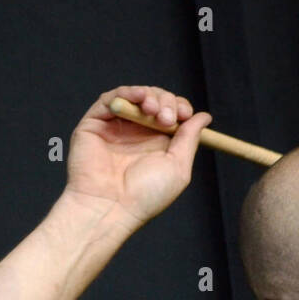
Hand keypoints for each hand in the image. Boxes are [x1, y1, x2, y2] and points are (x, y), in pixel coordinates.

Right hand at [62, 85, 212, 229]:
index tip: (185, 114)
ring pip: (135, 96)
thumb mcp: (178, 167)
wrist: (111, 207)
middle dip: (166, 101)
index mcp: (157, 143)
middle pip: (155, 100)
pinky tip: (139, 98)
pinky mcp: (95, 123)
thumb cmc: (145, 195)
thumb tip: (204, 116)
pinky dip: (127, 92)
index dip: (180, 107)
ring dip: (149, 96)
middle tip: (168, 118)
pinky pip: (111, 99)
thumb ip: (189, 139)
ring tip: (153, 110)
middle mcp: (136, 133)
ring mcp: (115, 127)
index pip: (171, 113)